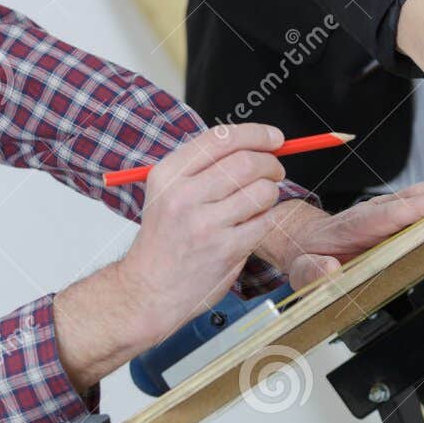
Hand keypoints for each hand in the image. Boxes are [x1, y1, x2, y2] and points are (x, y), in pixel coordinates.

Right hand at [116, 122, 286, 340]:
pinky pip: (264, 222)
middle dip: (271, 163)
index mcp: (168, 174)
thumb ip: (202, 166)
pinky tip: (253, 224)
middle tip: (275, 170)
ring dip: (271, 192)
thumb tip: (253, 143)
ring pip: (261, 192)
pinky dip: (267, 219)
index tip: (275, 137)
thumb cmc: (164, 239)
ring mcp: (204, 224)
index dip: (256, 133)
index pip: (221, 138)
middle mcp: (183, 196)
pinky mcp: (225, 249)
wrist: (148, 289)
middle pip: (247, 162)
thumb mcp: (167, 192)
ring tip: (261, 200)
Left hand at [256, 170, 423, 286]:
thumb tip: (330, 270)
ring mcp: (385, 211)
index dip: (413, 210)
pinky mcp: (396, 214)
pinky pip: (422, 201)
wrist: (302, 240)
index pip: (385, 217)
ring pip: (420, 196)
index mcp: (352, 227)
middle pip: (410, 199)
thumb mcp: (301, 271)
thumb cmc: (305, 256)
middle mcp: (372, 213)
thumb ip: (313, 272)